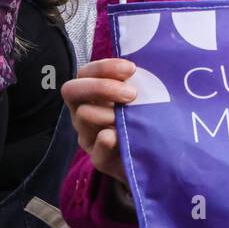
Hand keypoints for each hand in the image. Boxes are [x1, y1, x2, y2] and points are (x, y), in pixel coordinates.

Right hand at [62, 58, 135, 184]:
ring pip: (83, 116)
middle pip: (72, 90)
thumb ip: (139, 83)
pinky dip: (106, 143)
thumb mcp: (143, 97)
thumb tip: (141, 68)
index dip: (104, 68)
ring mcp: (89, 136)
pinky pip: (97, 152)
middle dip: (101, 87)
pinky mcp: (101, 159)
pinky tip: (116, 136)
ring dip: (107, 113)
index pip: (86, 73)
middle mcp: (83, 112)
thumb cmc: (147, 117)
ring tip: (133, 117)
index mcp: (92, 94)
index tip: (131, 68)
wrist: (156, 155)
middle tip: (131, 94)